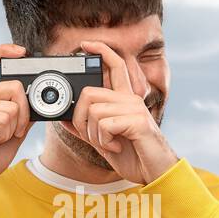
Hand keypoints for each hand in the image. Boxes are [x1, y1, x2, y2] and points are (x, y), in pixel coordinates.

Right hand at [0, 44, 32, 181]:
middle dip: (24, 112)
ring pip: (12, 106)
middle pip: (15, 86)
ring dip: (13, 128)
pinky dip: (3, 134)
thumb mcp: (13, 129)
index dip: (5, 50)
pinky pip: (3, 119)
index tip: (22, 51)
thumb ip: (22, 111)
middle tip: (13, 130)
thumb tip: (39, 99)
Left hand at [65, 40, 177, 184]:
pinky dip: (104, 141)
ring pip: (94, 111)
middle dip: (81, 119)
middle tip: (93, 136)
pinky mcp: (138, 121)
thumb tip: (63, 119)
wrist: (156, 173)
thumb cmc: (134, 156)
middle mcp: (130, 99)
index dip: (101, 51)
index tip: (85, 44)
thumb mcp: (104, 141)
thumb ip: (86, 128)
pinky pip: (105, 124)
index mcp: (124, 100)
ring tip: (109, 144)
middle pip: (90, 93)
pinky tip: (116, 147)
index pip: (115, 65)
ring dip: (94, 135)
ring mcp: (135, 109)